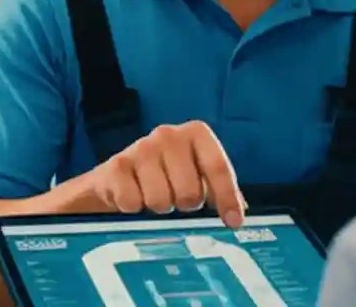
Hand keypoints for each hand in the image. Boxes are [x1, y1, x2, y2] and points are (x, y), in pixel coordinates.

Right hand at [90, 121, 245, 228]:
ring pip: (161, 200)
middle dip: (185, 204)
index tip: (233, 222)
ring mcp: (141, 147)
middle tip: (177, 198)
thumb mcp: (196, 175)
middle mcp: (168, 134)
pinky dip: (134, 208)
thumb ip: (219, 190)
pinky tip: (133, 195)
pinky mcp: (117, 165)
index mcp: (195, 133)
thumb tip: (239, 215)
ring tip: (154, 195)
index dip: (227, 197)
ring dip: (159, 207)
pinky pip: (134, 203)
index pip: (217, 166)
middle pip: (190, 191)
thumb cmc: (165, 176)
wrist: (116, 177)